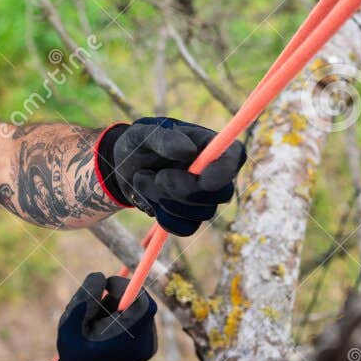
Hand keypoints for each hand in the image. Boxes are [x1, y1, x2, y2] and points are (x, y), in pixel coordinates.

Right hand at [33, 272, 157, 360]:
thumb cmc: (73, 353)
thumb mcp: (71, 323)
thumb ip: (84, 297)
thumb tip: (101, 276)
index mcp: (127, 341)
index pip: (143, 304)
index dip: (128, 288)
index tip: (107, 285)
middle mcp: (144, 346)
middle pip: (143, 306)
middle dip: (121, 298)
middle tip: (100, 303)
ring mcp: (149, 348)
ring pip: (141, 313)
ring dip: (121, 309)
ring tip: (98, 324)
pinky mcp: (148, 349)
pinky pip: (141, 322)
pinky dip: (125, 319)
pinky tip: (108, 334)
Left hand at [96, 117, 246, 236]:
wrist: (125, 167)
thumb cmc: (141, 143)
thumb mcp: (144, 132)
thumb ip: (165, 138)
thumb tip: (188, 151)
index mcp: (211, 145)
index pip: (235, 157)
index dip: (225, 171)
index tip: (204, 179)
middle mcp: (214, 173)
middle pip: (222, 194)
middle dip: (187, 190)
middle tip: (160, 177)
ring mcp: (204, 199)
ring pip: (199, 214)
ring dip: (165, 199)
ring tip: (143, 178)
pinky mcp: (190, 218)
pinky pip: (185, 228)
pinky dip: (162, 215)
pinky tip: (149, 197)